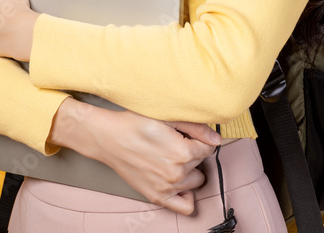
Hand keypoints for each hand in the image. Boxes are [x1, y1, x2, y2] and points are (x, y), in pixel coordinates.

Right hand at [47, 98, 220, 213]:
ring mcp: (168, 187)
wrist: (107, 137)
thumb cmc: (133, 123)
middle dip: (192, 152)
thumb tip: (217, 139)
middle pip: (201, 163)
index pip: (208, 148)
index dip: (197, 139)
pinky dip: (186, 195)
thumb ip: (195, 127)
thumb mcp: (165, 117)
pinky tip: (179, 182)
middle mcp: (177, 172)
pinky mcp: (157, 196)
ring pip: (196, 181)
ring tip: (172, 158)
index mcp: (183, 151)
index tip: (185, 134)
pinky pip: (185, 206)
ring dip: (189, 171)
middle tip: (173, 143)